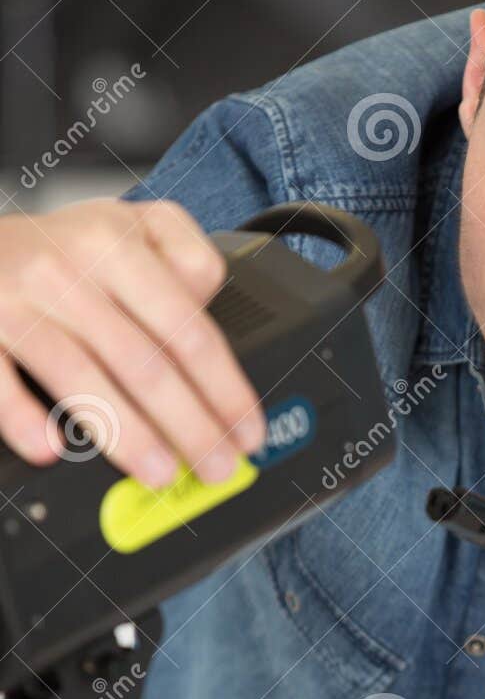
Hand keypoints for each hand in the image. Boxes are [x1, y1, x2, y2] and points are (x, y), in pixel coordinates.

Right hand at [0, 198, 265, 485]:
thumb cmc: (67, 248)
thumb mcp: (134, 225)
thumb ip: (186, 260)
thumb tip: (210, 316)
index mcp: (117, 245)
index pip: (187, 328)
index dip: (224, 388)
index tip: (245, 432)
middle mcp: (68, 270)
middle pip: (143, 361)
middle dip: (189, 425)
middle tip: (215, 467)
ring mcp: (17, 300)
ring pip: (80, 375)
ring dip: (126, 434)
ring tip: (158, 473)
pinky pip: (0, 380)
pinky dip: (23, 417)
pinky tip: (51, 449)